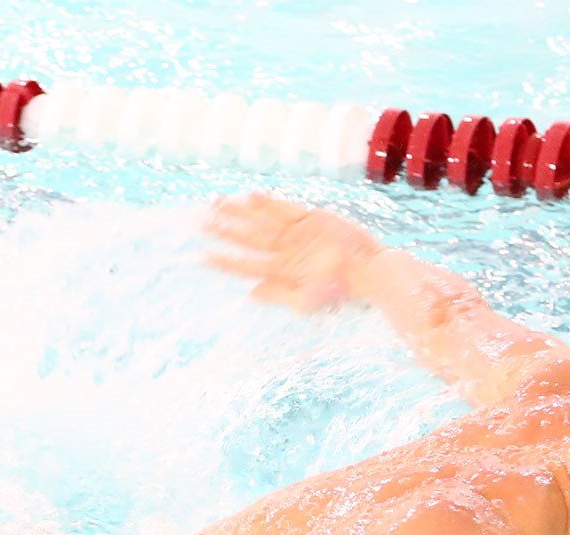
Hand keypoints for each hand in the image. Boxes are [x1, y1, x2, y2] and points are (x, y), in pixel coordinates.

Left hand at [204, 193, 382, 313]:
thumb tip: (249, 294)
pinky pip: (284, 208)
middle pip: (248, 238)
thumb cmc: (340, 292)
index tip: (202, 257)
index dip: (224, 261)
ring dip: (239, 213)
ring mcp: (296, 233)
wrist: (368, 271)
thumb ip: (278, 294)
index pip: (246, 266)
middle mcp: (285, 251)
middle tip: (201, 222)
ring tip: (217, 203)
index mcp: (281, 272)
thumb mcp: (307, 301)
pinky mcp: (311, 218)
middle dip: (225, 230)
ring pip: (260, 221)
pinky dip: (268, 203)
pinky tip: (250, 196)